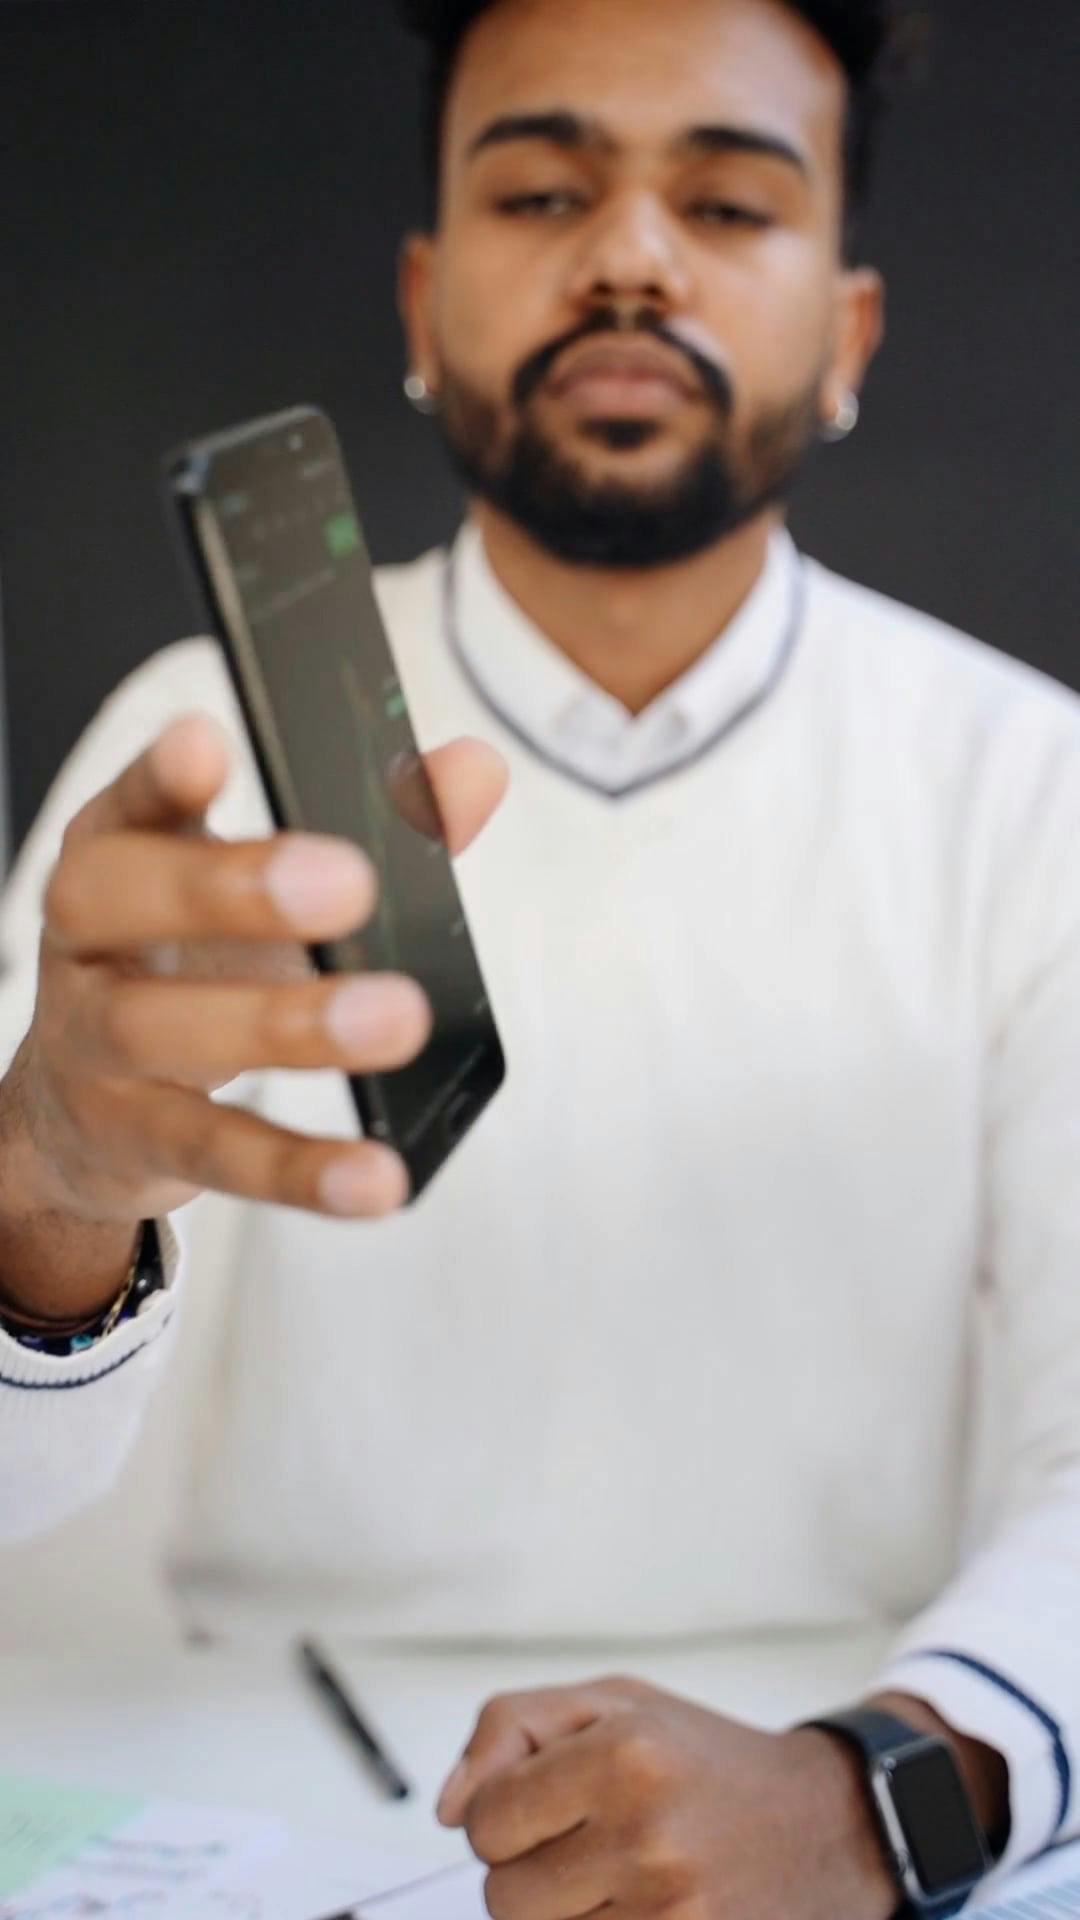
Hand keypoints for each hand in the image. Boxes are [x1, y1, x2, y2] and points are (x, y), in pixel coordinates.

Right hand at [4, 711, 506, 1235]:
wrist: (86, 1112)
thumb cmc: (196, 967)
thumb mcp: (266, 894)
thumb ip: (376, 828)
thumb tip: (474, 771)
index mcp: (121, 851)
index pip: (130, 801)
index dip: (160, 775)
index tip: (211, 742)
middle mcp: (86, 939)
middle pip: (119, 898)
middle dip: (229, 887)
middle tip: (347, 882)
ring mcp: (92, 1042)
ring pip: (157, 1028)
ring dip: (280, 1027)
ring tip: (394, 1018)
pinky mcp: (127, 1138)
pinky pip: (211, 1152)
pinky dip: (297, 1168)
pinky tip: (374, 1174)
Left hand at [437, 1677, 898, 1919]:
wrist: (827, 1822)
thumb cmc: (708, 1760)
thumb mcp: (614, 1702)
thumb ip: (511, 1729)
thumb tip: (447, 1809)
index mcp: (625, 1755)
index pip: (484, 1822)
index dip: (502, 1816)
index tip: (541, 1808)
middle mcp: (650, 1836)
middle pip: (504, 1899)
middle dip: (531, 1873)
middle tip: (588, 1846)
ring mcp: (676, 1912)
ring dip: (569, 1916)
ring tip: (624, 1877)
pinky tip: (641, 1907)